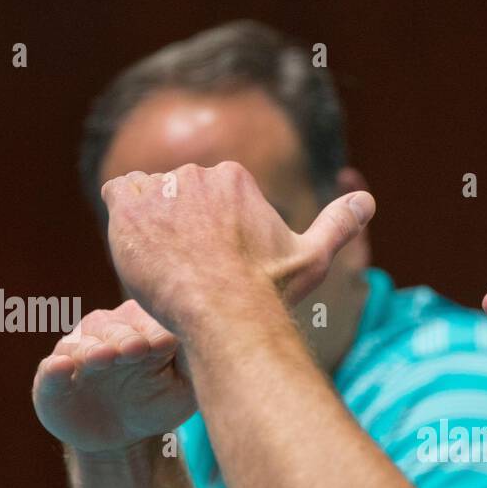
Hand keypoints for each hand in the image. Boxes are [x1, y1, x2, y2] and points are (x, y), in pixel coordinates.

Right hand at [32, 300, 195, 454]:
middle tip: (136, 349)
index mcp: (141, 327)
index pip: (149, 322)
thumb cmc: (160, 401)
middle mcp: (107, 331)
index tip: (165, 344)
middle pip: (114, 329)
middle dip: (125, 338)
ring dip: (93, 350)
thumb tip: (199, 344)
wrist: (122, 434)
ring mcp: (77, 352)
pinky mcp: (52, 378)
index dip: (156, 333)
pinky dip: (55, 370)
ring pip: (82, 344)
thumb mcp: (184, 387)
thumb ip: (190, 365)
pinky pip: (50, 370)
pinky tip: (62, 368)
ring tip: (105, 358)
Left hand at [101, 161, 374, 335]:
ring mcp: (161, 188)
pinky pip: (118, 195)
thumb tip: (368, 200)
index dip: (209, 228)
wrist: (224, 314)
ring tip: (165, 264)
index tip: (213, 260)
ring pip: (148, 196)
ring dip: (152, 223)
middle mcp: (198, 173)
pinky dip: (125, 218)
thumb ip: (338, 224)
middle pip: (177, 194)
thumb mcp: (312, 257)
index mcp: (234, 178)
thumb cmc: (269, 291)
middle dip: (179, 225)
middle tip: (187, 269)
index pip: (209, 192)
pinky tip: (142, 247)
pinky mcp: (130, 207)